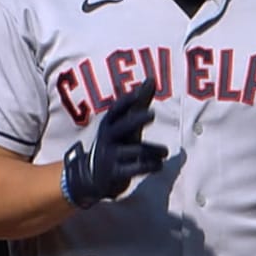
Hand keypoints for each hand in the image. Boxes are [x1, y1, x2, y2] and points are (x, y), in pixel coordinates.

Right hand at [61, 79, 167, 208]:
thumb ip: (138, 104)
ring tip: (165, 152)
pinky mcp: (116, 174)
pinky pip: (135, 169)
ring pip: (134, 150)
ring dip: (152, 150)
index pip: (117, 109)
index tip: (139, 92)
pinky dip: (149, 166)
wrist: (90, 177)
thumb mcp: (123, 124)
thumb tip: (152, 79)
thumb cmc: (114, 143)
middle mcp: (108, 138)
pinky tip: (159, 165)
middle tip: (152, 114)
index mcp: (109, 124)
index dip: (127, 100)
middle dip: (136, 119)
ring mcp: (111, 156)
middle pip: (123, 126)